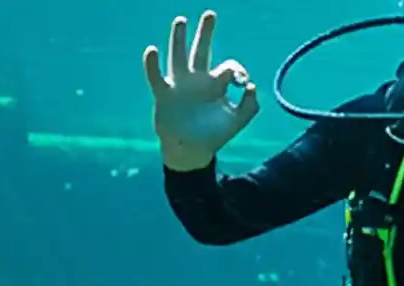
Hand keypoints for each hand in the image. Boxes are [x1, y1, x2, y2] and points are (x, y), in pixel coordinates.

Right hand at [142, 11, 259, 170]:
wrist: (190, 152)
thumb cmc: (213, 135)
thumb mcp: (236, 123)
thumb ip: (250, 107)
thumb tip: (251, 86)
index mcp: (216, 84)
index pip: (229, 67)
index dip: (238, 70)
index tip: (241, 82)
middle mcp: (198, 80)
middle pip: (202, 50)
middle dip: (206, 33)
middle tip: (211, 14)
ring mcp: (179, 85)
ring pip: (179, 56)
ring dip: (179, 39)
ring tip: (181, 20)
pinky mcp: (164, 95)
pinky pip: (156, 77)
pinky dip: (152, 65)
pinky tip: (152, 50)